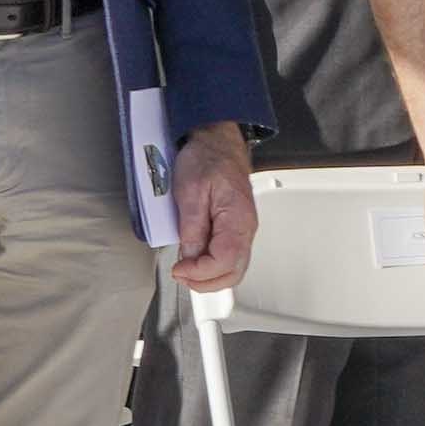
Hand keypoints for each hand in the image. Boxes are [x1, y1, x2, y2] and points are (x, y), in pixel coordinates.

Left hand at [166, 121, 254, 293]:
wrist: (218, 142)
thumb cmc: (207, 159)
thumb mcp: (190, 191)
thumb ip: (191, 227)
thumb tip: (189, 256)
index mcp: (238, 220)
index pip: (224, 262)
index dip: (199, 273)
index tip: (178, 269)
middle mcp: (245, 229)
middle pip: (234, 272)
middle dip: (206, 283)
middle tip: (181, 276)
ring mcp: (242, 230)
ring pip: (233, 268)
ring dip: (209, 277)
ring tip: (186, 271)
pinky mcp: (235, 229)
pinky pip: (229, 256)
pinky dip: (212, 266)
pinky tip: (195, 261)